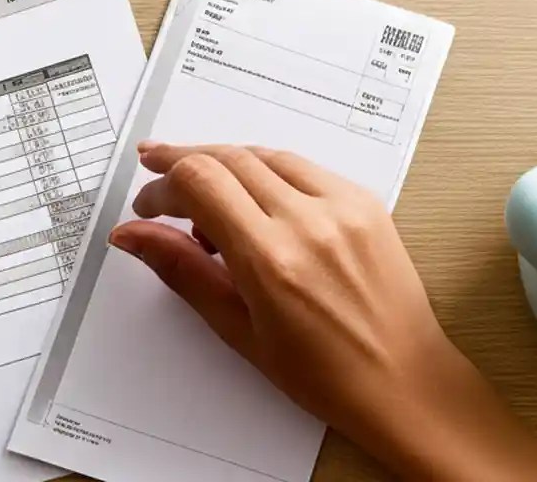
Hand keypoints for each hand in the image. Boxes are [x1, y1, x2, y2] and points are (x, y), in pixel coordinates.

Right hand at [111, 143, 536, 480]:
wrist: (403, 380)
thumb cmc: (323, 374)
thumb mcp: (238, 329)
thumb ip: (183, 270)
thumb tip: (133, 235)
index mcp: (271, 260)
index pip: (200, 182)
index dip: (162, 185)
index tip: (147, 207)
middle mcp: (309, 221)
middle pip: (227, 158)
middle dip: (183, 164)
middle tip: (158, 181)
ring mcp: (343, 206)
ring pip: (264, 155)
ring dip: (225, 165)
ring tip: (205, 200)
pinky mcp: (366, 201)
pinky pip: (303, 167)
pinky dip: (268, 173)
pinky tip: (255, 200)